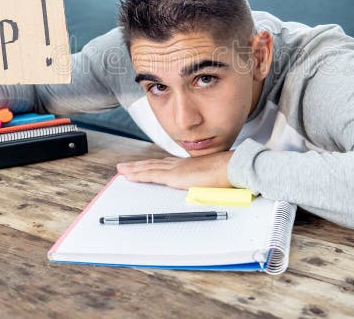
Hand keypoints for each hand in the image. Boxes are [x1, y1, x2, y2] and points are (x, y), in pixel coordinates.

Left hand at [116, 151, 234, 189]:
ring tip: (122, 170)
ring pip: (148, 168)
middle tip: (125, 166)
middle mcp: (179, 164)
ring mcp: (175, 169)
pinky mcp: (173, 176)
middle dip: (138, 166)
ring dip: (133, 169)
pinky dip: (137, 175)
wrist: (231, 167)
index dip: (152, 165)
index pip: (165, 165)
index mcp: (188, 166)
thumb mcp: (214, 179)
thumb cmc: (228, 174)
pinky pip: (150, 175)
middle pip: (153, 164)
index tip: (144, 166)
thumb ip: (206, 184)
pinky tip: (128, 175)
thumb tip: (206, 190)